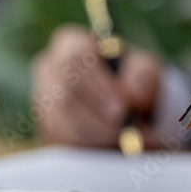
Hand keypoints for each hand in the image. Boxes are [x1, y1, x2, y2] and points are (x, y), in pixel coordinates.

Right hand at [31, 24, 160, 146]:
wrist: (130, 105)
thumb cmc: (135, 80)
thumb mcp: (147, 71)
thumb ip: (143, 77)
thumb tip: (133, 95)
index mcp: (71, 43)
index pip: (74, 59)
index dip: (97, 85)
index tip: (123, 106)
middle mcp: (49, 68)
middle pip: (64, 95)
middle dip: (98, 117)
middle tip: (125, 131)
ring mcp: (43, 99)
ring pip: (63, 122)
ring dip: (98, 136)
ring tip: (127, 140)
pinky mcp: (47, 126)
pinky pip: (63, 141)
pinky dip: (91, 148)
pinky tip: (113, 146)